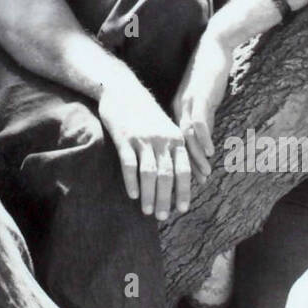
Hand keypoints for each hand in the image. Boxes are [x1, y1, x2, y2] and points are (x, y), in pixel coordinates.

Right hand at [97, 80, 191, 220]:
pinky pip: (129, 164)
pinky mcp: (124, 138)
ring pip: (149, 172)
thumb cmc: (146, 114)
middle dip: (165, 198)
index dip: (184, 191)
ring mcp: (142, 138)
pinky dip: (131, 181)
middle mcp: (162, 139)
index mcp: (175, 138)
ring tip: (147, 211)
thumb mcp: (166, 128)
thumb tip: (185, 177)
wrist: (123, 90)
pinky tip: (133, 195)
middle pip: (167, 175)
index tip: (182, 209)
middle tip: (162, 216)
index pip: (183, 169)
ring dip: (149, 194)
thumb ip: (175, 149)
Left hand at [173, 33, 232, 178]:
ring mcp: (188, 102)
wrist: (214, 45)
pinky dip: (203, 138)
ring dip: (194, 158)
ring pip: (186, 136)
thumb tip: (205, 140)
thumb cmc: (209, 71)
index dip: (180, 163)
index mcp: (177, 109)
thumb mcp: (204, 99)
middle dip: (184, 167)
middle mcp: (178, 108)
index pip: (175, 142)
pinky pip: (199, 122)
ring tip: (202, 176)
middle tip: (193, 184)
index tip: (184, 182)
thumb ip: (203, 118)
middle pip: (177, 144)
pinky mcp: (200, 96)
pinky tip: (210, 153)